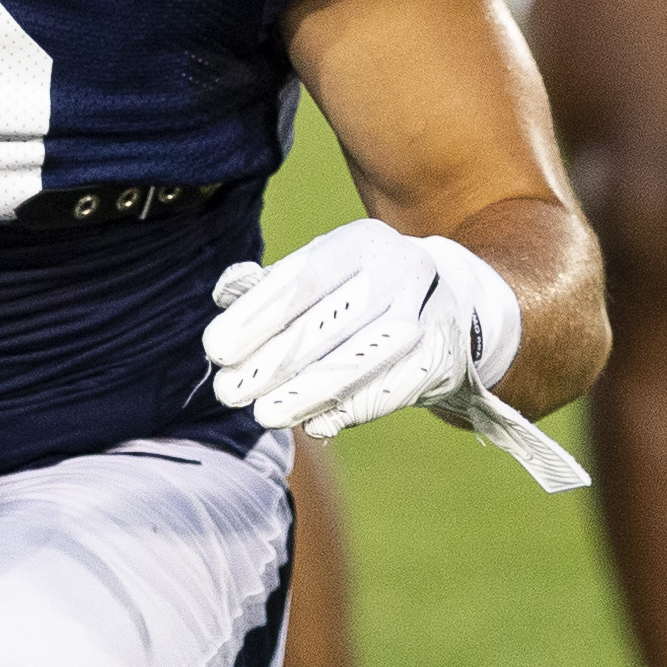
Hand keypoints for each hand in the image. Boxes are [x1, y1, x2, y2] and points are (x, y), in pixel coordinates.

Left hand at [204, 218, 506, 437]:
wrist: (451, 301)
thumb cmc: (360, 288)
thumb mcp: (321, 271)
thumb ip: (270, 282)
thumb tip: (225, 293)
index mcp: (361, 242)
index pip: (301, 279)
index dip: (256, 316)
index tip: (215, 349)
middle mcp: (399, 271)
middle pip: (329, 322)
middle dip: (272, 361)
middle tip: (227, 391)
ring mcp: (427, 315)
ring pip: (361, 359)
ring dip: (307, 393)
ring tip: (262, 414)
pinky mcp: (444, 357)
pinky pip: (393, 389)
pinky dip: (350, 409)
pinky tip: (314, 424)